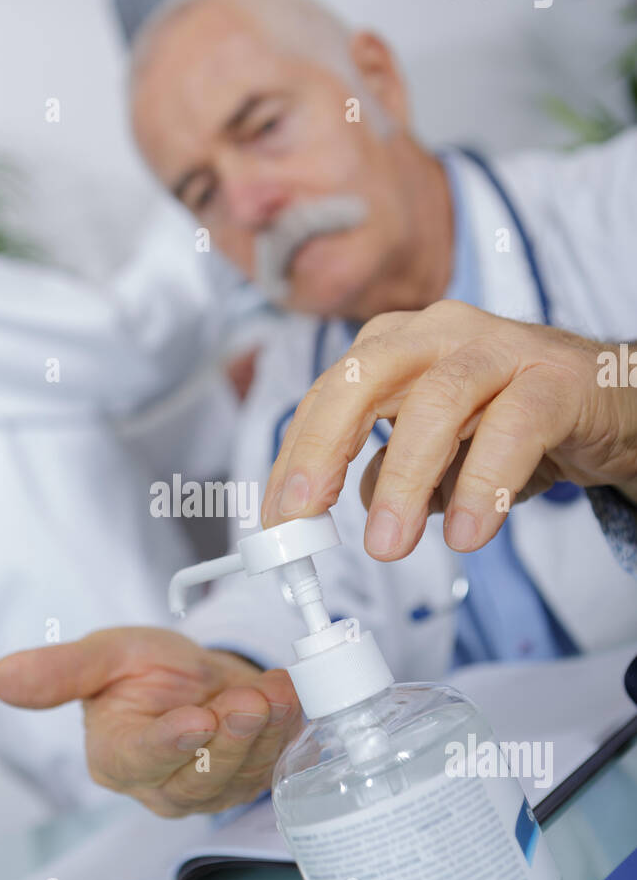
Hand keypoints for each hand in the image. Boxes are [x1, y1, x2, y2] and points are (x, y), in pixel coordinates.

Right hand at [0, 627, 300, 816]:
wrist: (195, 677)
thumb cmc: (144, 670)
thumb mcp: (104, 655)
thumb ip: (59, 671)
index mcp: (117, 757)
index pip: (141, 758)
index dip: (170, 742)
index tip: (196, 719)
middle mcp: (162, 786)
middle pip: (200, 776)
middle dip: (231, 738)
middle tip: (250, 700)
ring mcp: (210, 790)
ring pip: (241, 775)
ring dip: (265, 733)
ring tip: (276, 691)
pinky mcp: (249, 782)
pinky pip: (273, 764)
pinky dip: (288, 730)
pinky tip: (292, 697)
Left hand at [261, 300, 636, 559]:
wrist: (614, 400)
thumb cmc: (516, 419)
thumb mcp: (439, 452)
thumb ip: (389, 472)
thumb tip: (347, 504)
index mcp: (399, 347)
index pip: (328, 396)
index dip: (295, 456)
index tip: (277, 518)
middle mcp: (441, 334)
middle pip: (363, 378)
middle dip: (323, 449)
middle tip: (304, 517)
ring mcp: (500, 348)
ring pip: (437, 401)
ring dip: (403, 478)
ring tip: (387, 545)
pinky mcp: (556, 377)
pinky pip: (515, 426)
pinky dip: (485, 482)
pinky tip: (467, 530)